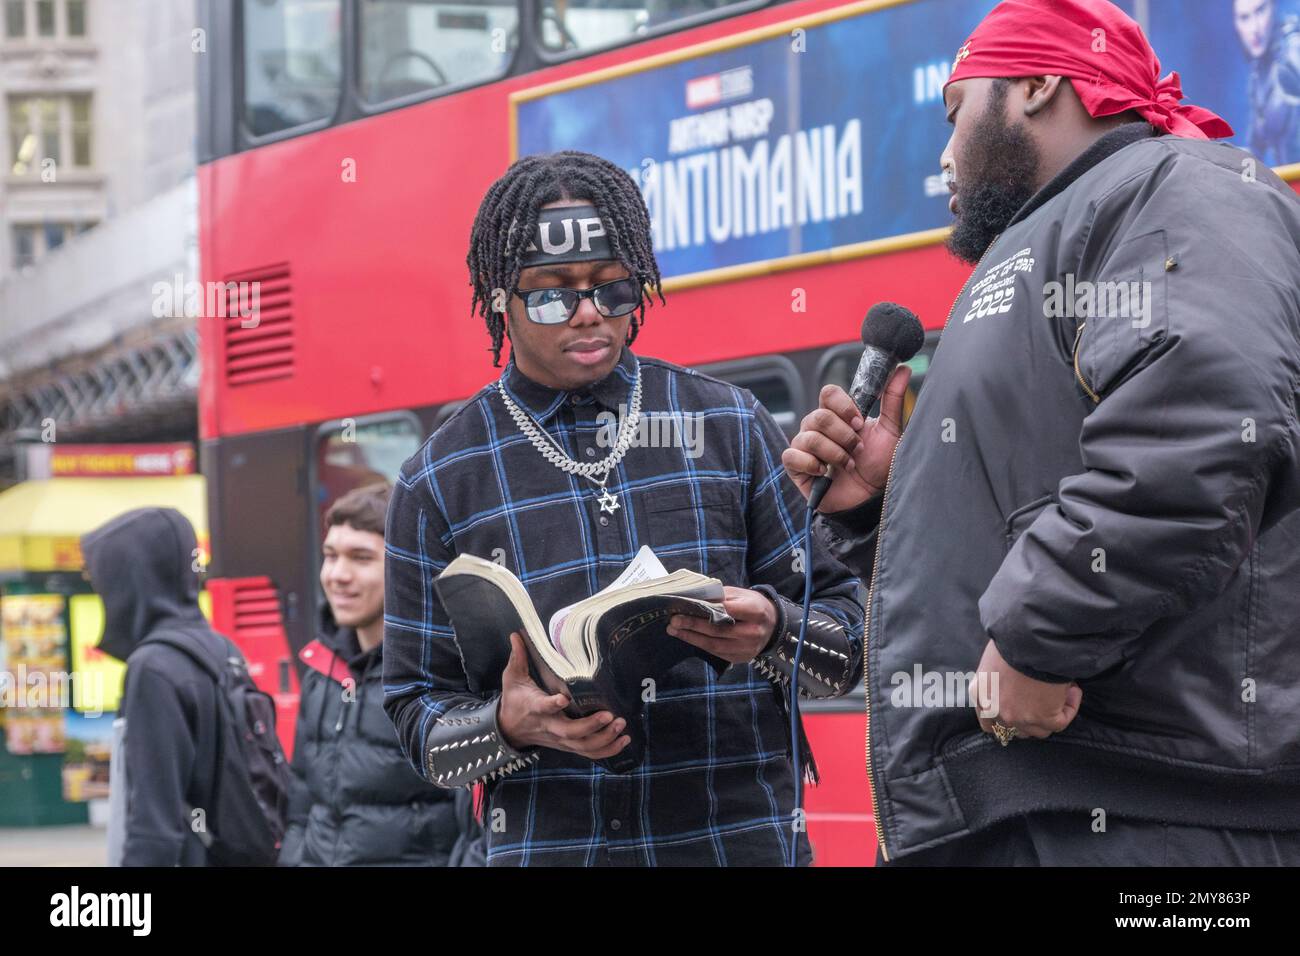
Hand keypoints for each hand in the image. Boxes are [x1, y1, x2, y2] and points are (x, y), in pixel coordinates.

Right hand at [497, 632, 631, 759]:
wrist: (509, 730)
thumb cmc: (514, 700)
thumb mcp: (512, 678)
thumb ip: (517, 657)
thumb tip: (516, 634)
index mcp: (535, 707)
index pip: (543, 707)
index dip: (553, 705)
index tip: (564, 698)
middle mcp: (550, 726)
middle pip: (570, 732)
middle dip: (591, 726)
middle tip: (610, 716)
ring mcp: (560, 739)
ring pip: (582, 746)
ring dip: (604, 739)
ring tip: (621, 726)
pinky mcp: (568, 745)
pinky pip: (588, 753)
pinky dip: (607, 750)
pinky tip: (623, 741)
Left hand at [666, 587, 777, 663]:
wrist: (773, 626)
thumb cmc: (753, 606)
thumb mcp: (742, 594)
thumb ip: (721, 595)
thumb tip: (695, 597)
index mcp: (755, 611)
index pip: (726, 610)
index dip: (704, 608)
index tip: (685, 605)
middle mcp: (753, 632)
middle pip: (718, 629)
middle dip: (693, 625)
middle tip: (674, 620)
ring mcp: (747, 648)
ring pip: (714, 644)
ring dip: (691, 637)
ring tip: (674, 630)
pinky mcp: (741, 658)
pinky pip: (716, 653)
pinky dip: (700, 645)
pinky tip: (687, 637)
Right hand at [781, 366, 911, 512]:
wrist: (870, 498)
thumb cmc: (877, 464)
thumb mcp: (890, 431)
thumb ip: (893, 400)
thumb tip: (903, 369)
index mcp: (837, 414)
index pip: (828, 393)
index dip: (843, 406)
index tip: (859, 423)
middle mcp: (817, 426)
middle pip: (819, 416)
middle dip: (844, 436)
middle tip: (858, 449)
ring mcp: (804, 445)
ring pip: (810, 437)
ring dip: (835, 454)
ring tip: (848, 465)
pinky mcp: (795, 465)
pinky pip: (792, 456)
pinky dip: (811, 464)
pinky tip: (824, 473)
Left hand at [969, 639, 1082, 739]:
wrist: (1029, 638)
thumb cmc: (1012, 640)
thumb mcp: (993, 660)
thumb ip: (997, 680)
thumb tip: (1013, 684)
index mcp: (980, 695)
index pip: (989, 723)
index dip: (1008, 720)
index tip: (1023, 709)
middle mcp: (996, 711)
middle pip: (1016, 730)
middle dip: (1032, 719)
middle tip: (1045, 701)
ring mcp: (1018, 717)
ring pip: (1039, 730)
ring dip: (1052, 713)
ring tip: (1062, 691)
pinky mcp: (1042, 718)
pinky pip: (1060, 723)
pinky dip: (1069, 708)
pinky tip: (1072, 691)